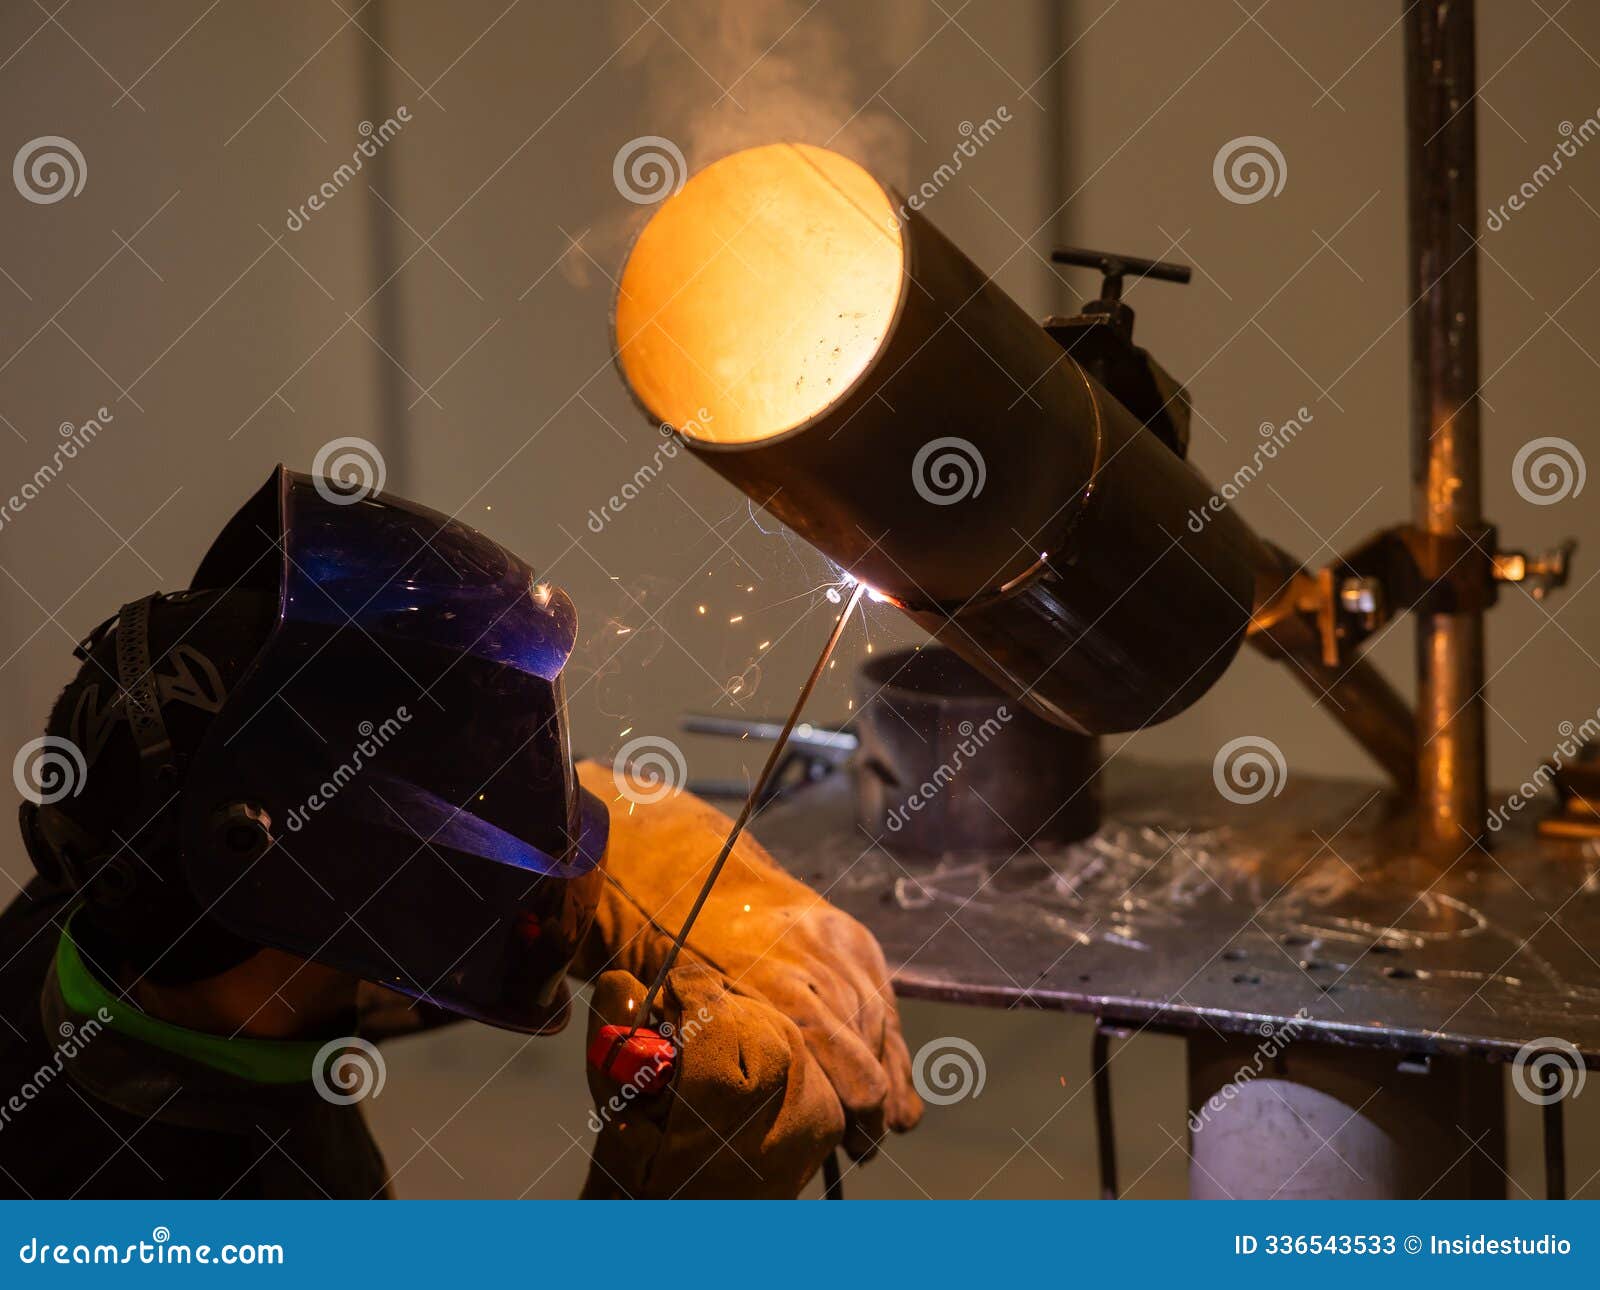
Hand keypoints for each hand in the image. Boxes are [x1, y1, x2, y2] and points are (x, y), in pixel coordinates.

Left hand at [574, 760, 922, 1159]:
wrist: (694, 870)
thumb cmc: (664, 947)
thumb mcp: (663, 1000)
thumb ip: (690, 1052)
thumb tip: (718, 1123)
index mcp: (758, 974)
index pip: (825, 1047)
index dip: (847, 1102)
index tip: (847, 1143)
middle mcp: (807, 954)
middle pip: (863, 1041)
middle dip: (869, 1100)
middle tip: (863, 1144)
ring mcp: (836, 940)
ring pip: (879, 1021)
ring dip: (885, 1074)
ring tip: (883, 1123)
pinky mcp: (852, 936)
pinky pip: (883, 997)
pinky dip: (888, 1042)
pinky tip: (895, 1085)